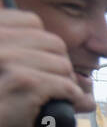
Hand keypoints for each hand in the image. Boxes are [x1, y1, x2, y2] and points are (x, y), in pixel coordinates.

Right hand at [0, 11, 84, 126]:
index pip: (32, 21)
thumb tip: (79, 65)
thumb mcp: (12, 65)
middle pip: (53, 42)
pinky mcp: (26, 82)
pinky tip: (66, 105)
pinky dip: (73, 98)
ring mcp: (10, 60)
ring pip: (63, 65)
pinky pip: (66, 86)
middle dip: (61, 65)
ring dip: (68, 83)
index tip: (42, 62)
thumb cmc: (3, 100)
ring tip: (58, 97)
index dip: (45, 43)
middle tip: (55, 83)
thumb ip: (33, 53)